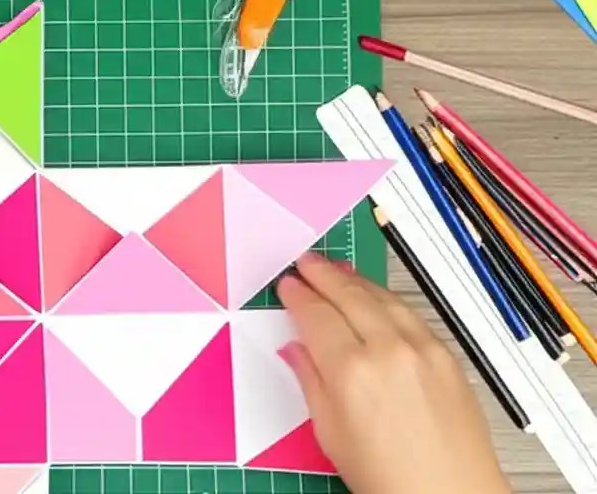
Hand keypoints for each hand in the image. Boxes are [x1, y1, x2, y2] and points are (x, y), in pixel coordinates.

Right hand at [276, 253, 510, 493]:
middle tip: (307, 263)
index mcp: (351, 373)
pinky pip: (410, 313)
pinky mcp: (447, 356)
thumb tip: (297, 351)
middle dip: (324, 275)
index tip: (288, 287)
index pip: (316, 316)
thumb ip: (312, 383)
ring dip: (355, 280)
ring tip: (337, 269)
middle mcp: (389, 352)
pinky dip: (386, 297)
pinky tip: (375, 296)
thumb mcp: (331, 434)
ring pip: (382, 297)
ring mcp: (423, 351)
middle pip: (349, 296)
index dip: (298, 296)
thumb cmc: (391, 479)